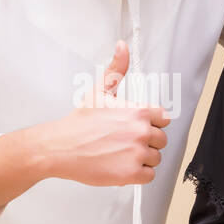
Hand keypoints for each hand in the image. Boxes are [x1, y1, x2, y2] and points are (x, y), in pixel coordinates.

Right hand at [45, 40, 169, 185]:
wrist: (61, 147)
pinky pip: (149, 176)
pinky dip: (137, 174)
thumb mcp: (99, 91)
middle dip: (146, 142)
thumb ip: (116, 69)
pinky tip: (121, 166)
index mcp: (139, 112)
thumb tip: (122, 46)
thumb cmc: (79, 122)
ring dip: (142, 159)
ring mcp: (137, 153)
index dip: (150, 124)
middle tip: (124, 143)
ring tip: (121, 155)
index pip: (163, 119)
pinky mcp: (131, 173)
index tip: (136, 127)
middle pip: (161, 140)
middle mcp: (141, 132)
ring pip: (155, 158)